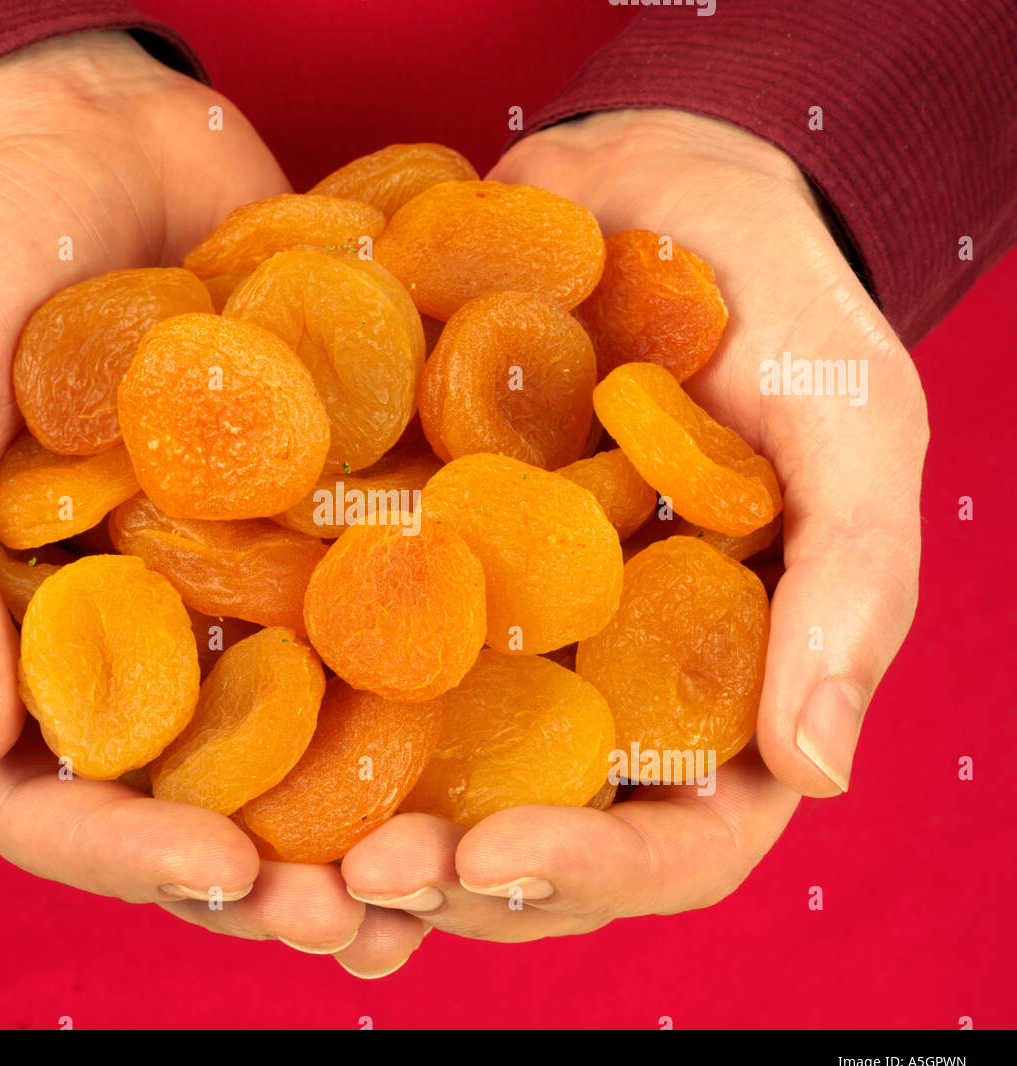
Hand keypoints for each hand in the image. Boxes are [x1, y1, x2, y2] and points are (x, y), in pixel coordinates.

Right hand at [0, 32, 425, 973]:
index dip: (132, 857)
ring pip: (304, 748)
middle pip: (197, 808)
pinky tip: (505, 736)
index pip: (56, 803)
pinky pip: (381, 624)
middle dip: (277, 881)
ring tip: (451, 871)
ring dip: (370, 827)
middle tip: (370, 914)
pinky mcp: (327, 526)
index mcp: (21, 639)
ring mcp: (238, 588)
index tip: (236, 871)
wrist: (104, 134)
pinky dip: (436, 690)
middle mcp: (137, 638)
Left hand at [341, 108, 927, 940]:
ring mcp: (497, 636)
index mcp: (715, 695)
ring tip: (279, 852)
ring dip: (350, 837)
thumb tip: (813, 771)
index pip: (673, 844)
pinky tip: (216, 725)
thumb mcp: (847, 424)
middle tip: (355, 878)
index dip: (588, 875)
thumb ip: (850, 585)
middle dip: (443, 877)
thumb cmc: (776, 305)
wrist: (650, 188)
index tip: (488, 856)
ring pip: (425, 780)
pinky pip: (350, 653)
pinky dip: (292, 703)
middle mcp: (597, 689)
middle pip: (529, 843)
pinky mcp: (414, 566)